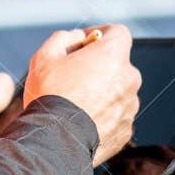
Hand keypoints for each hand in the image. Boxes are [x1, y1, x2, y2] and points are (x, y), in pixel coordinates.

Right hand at [24, 25, 140, 164]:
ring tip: (75, 103)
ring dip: (102, 92)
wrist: (55, 142)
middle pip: (118, 64)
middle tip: (73, 76)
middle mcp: (129, 78)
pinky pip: (116, 115)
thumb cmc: (50, 96)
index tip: (85, 42)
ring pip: (118, 91)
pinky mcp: (125, 129)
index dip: (100, 33)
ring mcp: (130, 106)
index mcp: (113, 55)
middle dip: (99, 66)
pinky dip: (103, 115)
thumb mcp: (45, 56)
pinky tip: (81, 121)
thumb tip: (76, 38)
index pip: (118, 33)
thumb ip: (64, 38)